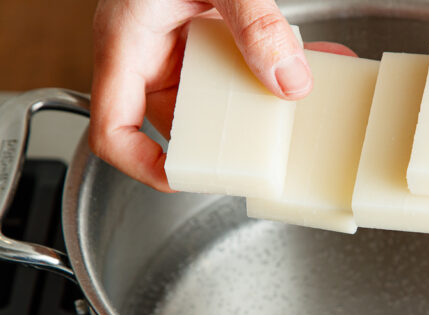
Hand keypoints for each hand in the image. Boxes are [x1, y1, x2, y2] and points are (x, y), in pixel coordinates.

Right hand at [90, 0, 352, 191]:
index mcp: (127, 45)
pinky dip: (277, 66)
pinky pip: (239, 63)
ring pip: (216, 96)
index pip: (112, 130)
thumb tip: (291, 81)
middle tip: (268, 149)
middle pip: (177, 120)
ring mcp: (179, 42)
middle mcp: (148, 51)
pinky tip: (316, 62)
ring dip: (261, 104)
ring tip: (303, 107)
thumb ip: (255, 24)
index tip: (186, 177)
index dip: (142, 164)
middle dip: (225, 136)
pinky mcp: (207, 30)